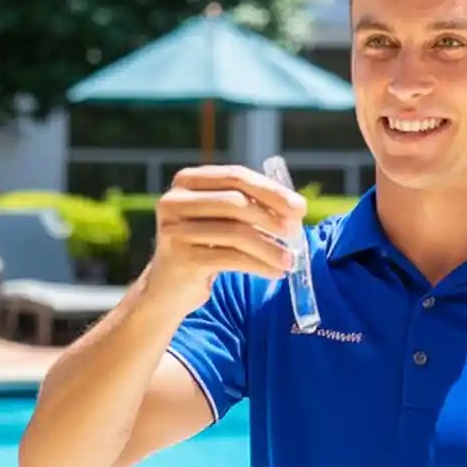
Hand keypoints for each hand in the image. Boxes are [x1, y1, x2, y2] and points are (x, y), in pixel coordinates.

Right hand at [145, 164, 307, 314]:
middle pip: (235, 202)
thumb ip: (249, 206)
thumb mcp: (221, 221)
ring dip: (270, 248)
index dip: (270, 190)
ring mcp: (174, 229)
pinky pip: (231, 258)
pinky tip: (276, 273)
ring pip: (236, 233)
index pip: (235, 176)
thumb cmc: (202, 250)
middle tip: (295, 234)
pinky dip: (259, 265)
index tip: (299, 207)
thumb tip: (295, 208)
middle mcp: (174, 200)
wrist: (167, 290)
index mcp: (186, 181)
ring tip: (289, 260)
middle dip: (272, 218)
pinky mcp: (180, 258)